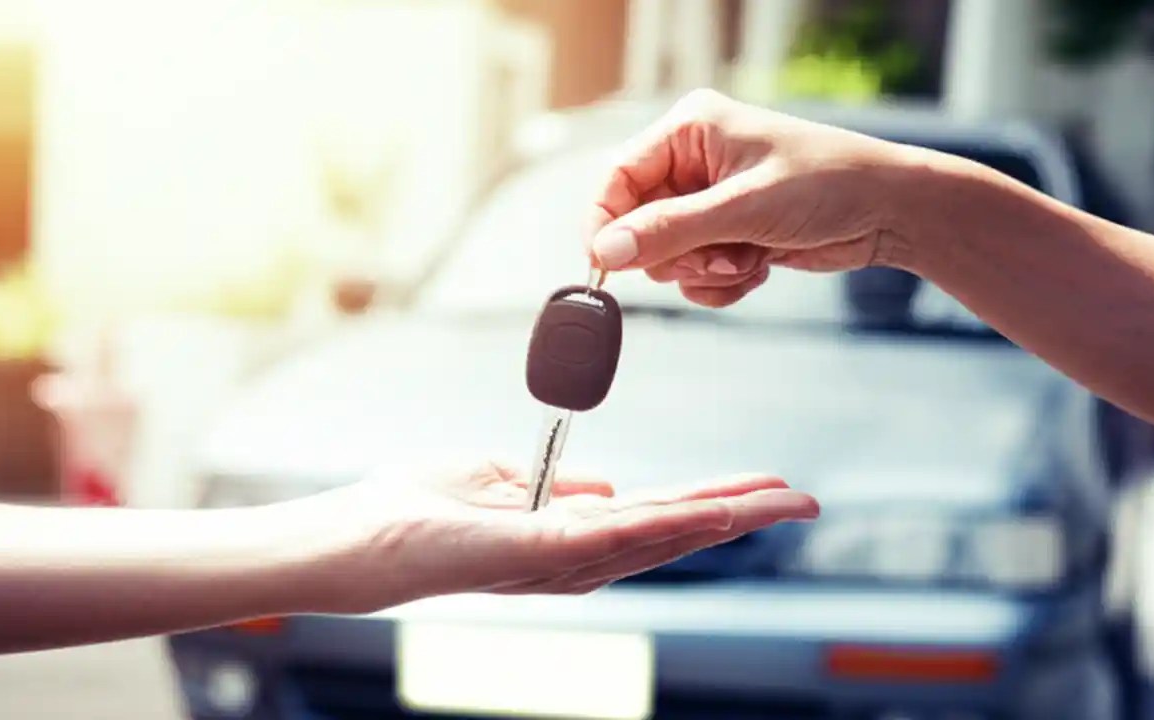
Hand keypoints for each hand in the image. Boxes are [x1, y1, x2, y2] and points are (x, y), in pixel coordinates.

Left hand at [306, 461, 817, 612]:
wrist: (348, 540)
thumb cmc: (410, 509)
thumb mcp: (492, 481)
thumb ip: (550, 484)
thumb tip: (601, 485)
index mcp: (565, 536)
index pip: (656, 518)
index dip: (713, 504)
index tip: (766, 486)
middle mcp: (571, 559)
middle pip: (673, 533)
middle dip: (741, 516)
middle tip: (804, 499)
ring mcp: (555, 561)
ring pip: (657, 537)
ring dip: (722, 519)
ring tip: (779, 502)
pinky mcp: (530, 552)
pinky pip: (610, 534)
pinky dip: (666, 523)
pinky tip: (712, 511)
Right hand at [587, 89, 924, 307]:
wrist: (890, 213)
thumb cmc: (829, 185)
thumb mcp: (743, 208)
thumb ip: (670, 231)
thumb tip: (606, 251)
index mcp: (688, 129)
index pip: (616, 178)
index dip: (606, 223)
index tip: (607, 264)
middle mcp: (693, 162)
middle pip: (638, 224)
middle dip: (678, 253)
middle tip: (721, 254)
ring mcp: (710, 200)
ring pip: (667, 256)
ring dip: (706, 269)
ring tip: (750, 256)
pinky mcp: (728, 234)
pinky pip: (695, 274)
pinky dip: (722, 282)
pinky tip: (759, 266)